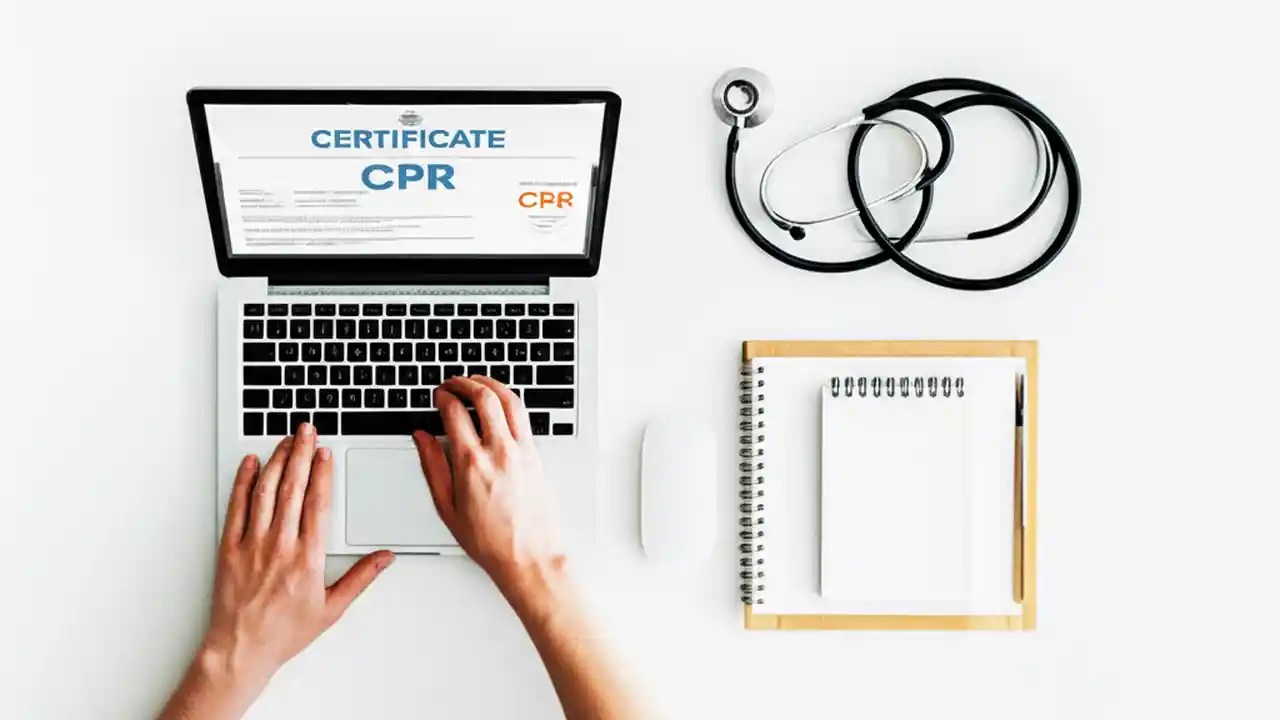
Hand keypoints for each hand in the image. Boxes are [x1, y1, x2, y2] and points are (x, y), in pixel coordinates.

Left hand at [162, 424, 393, 719]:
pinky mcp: (229, 548)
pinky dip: (244, 482)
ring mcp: (252, 544)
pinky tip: (251, 464)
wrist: (240, 650)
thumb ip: (361, 577)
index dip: (322, 473)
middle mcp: (279, 545)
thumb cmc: (284, 633)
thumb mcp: (332, 608)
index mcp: (308, 558)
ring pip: (266, 492)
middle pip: (292, 488)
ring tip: (285, 441)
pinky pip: (237, 507)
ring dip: (277, 461)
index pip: (317, 503)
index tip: (325, 453)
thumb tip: (384, 557)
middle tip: (306, 431)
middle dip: (301, 454)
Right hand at [413, 376, 565, 603]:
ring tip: (477, 382)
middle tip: (454, 382)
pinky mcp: (537, 456)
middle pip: (484, 397)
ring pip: (509, 400)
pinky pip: (524, 416)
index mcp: (471, 464)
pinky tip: (501, 401)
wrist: (531, 558)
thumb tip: (422, 438)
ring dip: (491, 384)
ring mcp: (521, 451)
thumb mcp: (447, 508)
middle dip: (465, 382)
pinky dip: (510, 400)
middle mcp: (499, 452)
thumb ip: (432, 466)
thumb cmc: (491, 541)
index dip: (443, 397)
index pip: (454, 412)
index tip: (438, 396)